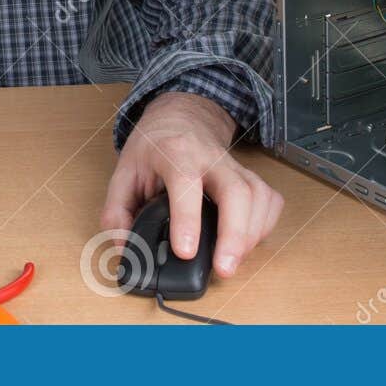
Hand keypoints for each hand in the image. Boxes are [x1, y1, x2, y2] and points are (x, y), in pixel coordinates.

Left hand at [101, 91, 283, 277]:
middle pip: (236, 192)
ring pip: (258, 197)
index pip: (186, 182)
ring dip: (251, 235)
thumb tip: (124, 247)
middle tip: (224, 269)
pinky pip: (269, 201)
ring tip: (231, 261)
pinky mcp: (250, 176)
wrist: (180, 117)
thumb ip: (116, 212)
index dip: (187, 218)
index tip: (185, 251)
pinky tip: (248, 242)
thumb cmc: (153, 147)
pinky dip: (265, 226)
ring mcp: (235, 166)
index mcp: (175, 153)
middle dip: (235, 234)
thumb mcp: (123, 172)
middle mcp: (211, 158)